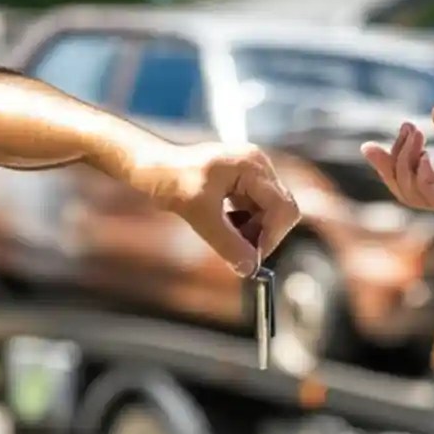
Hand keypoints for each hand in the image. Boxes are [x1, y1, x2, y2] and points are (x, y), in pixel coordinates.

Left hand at [130, 142, 300, 275]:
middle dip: (262, 234)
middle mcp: (259, 165)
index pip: (283, 209)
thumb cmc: (168, 179)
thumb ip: (227, 243)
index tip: (251, 257)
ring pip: (269, 214)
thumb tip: (250, 268)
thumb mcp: (199, 215)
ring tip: (223, 232)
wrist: (149, 166)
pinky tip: (222, 223)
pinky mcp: (246, 180)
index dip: (271, 237)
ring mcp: (254, 171)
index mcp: (252, 166)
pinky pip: (256, 210)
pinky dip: (243, 223)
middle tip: (237, 250)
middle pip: (281, 212)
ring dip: (251, 231)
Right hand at [361, 104, 433, 232]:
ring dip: (405, 165)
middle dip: (392, 161)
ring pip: (416, 195)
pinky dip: (424, 178)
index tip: (383, 134)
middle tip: (401, 131)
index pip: (415, 175)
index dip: (393, 158)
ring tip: (413, 137)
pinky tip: (425, 156)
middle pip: (407, 188)